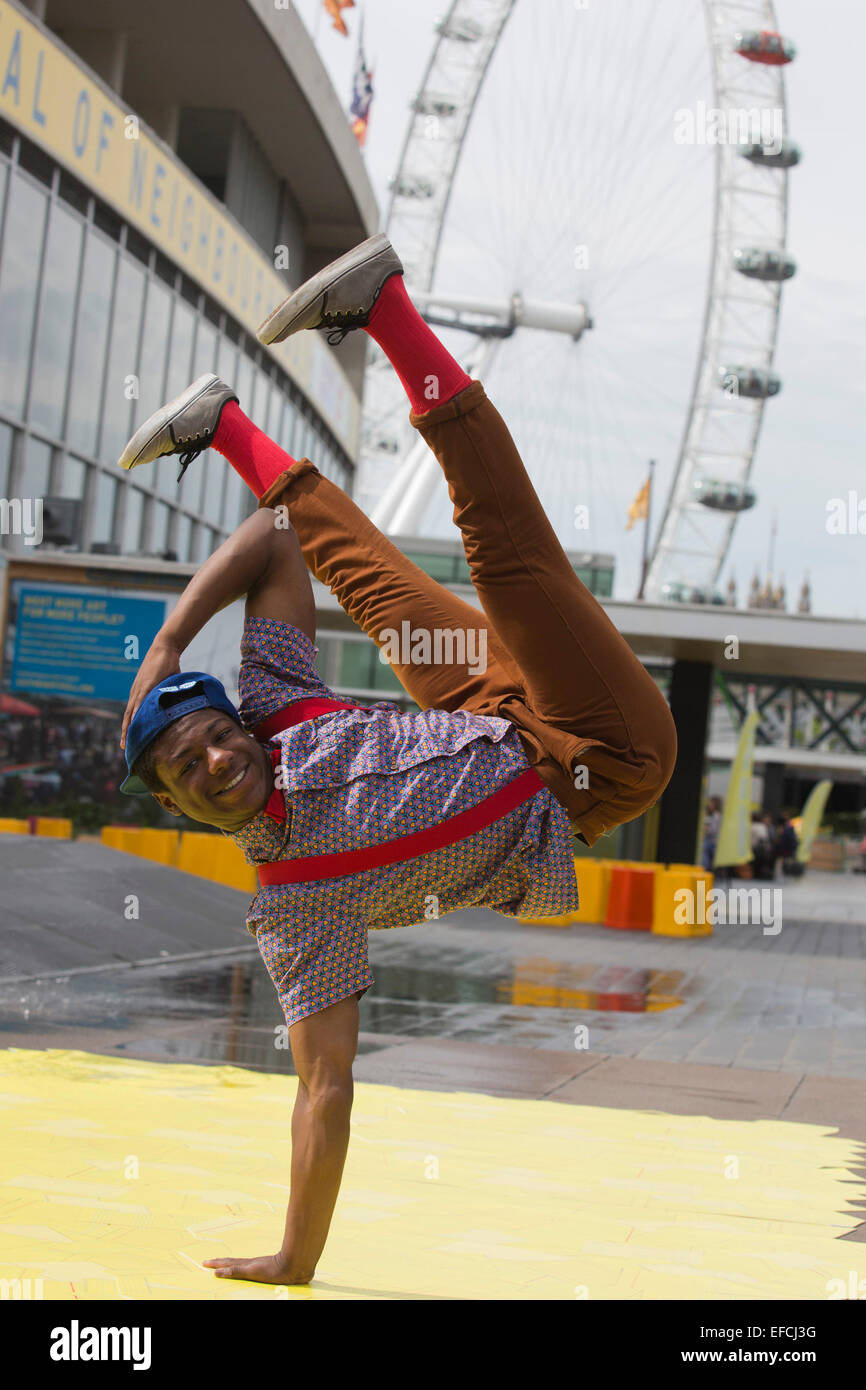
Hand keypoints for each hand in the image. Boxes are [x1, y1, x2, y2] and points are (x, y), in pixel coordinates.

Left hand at [119, 634, 184, 750]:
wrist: (165, 648)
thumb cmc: (167, 664)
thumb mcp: (167, 684)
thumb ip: (168, 694)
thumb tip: (178, 705)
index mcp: (140, 693)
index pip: (132, 714)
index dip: (130, 727)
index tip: (128, 741)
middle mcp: (136, 693)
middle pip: (128, 716)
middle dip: (126, 732)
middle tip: (124, 748)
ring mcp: (139, 689)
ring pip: (131, 712)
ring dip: (128, 727)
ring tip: (126, 741)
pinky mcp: (146, 685)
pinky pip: (139, 702)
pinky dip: (137, 714)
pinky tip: (135, 724)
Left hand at [202, 1253, 313, 1284]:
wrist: (294, 1265)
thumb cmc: (288, 1267)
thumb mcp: (277, 1266)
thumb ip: (269, 1264)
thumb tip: (257, 1265)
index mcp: (254, 1264)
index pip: (234, 1262)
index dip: (223, 1262)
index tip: (211, 1262)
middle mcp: (251, 1265)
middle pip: (230, 1262)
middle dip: (217, 1262)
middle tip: (204, 1262)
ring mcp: (252, 1267)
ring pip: (232, 1264)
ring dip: (219, 1264)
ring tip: (208, 1265)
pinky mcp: (252, 1270)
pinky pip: (235, 1271)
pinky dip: (225, 1271)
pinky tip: (215, 1273)